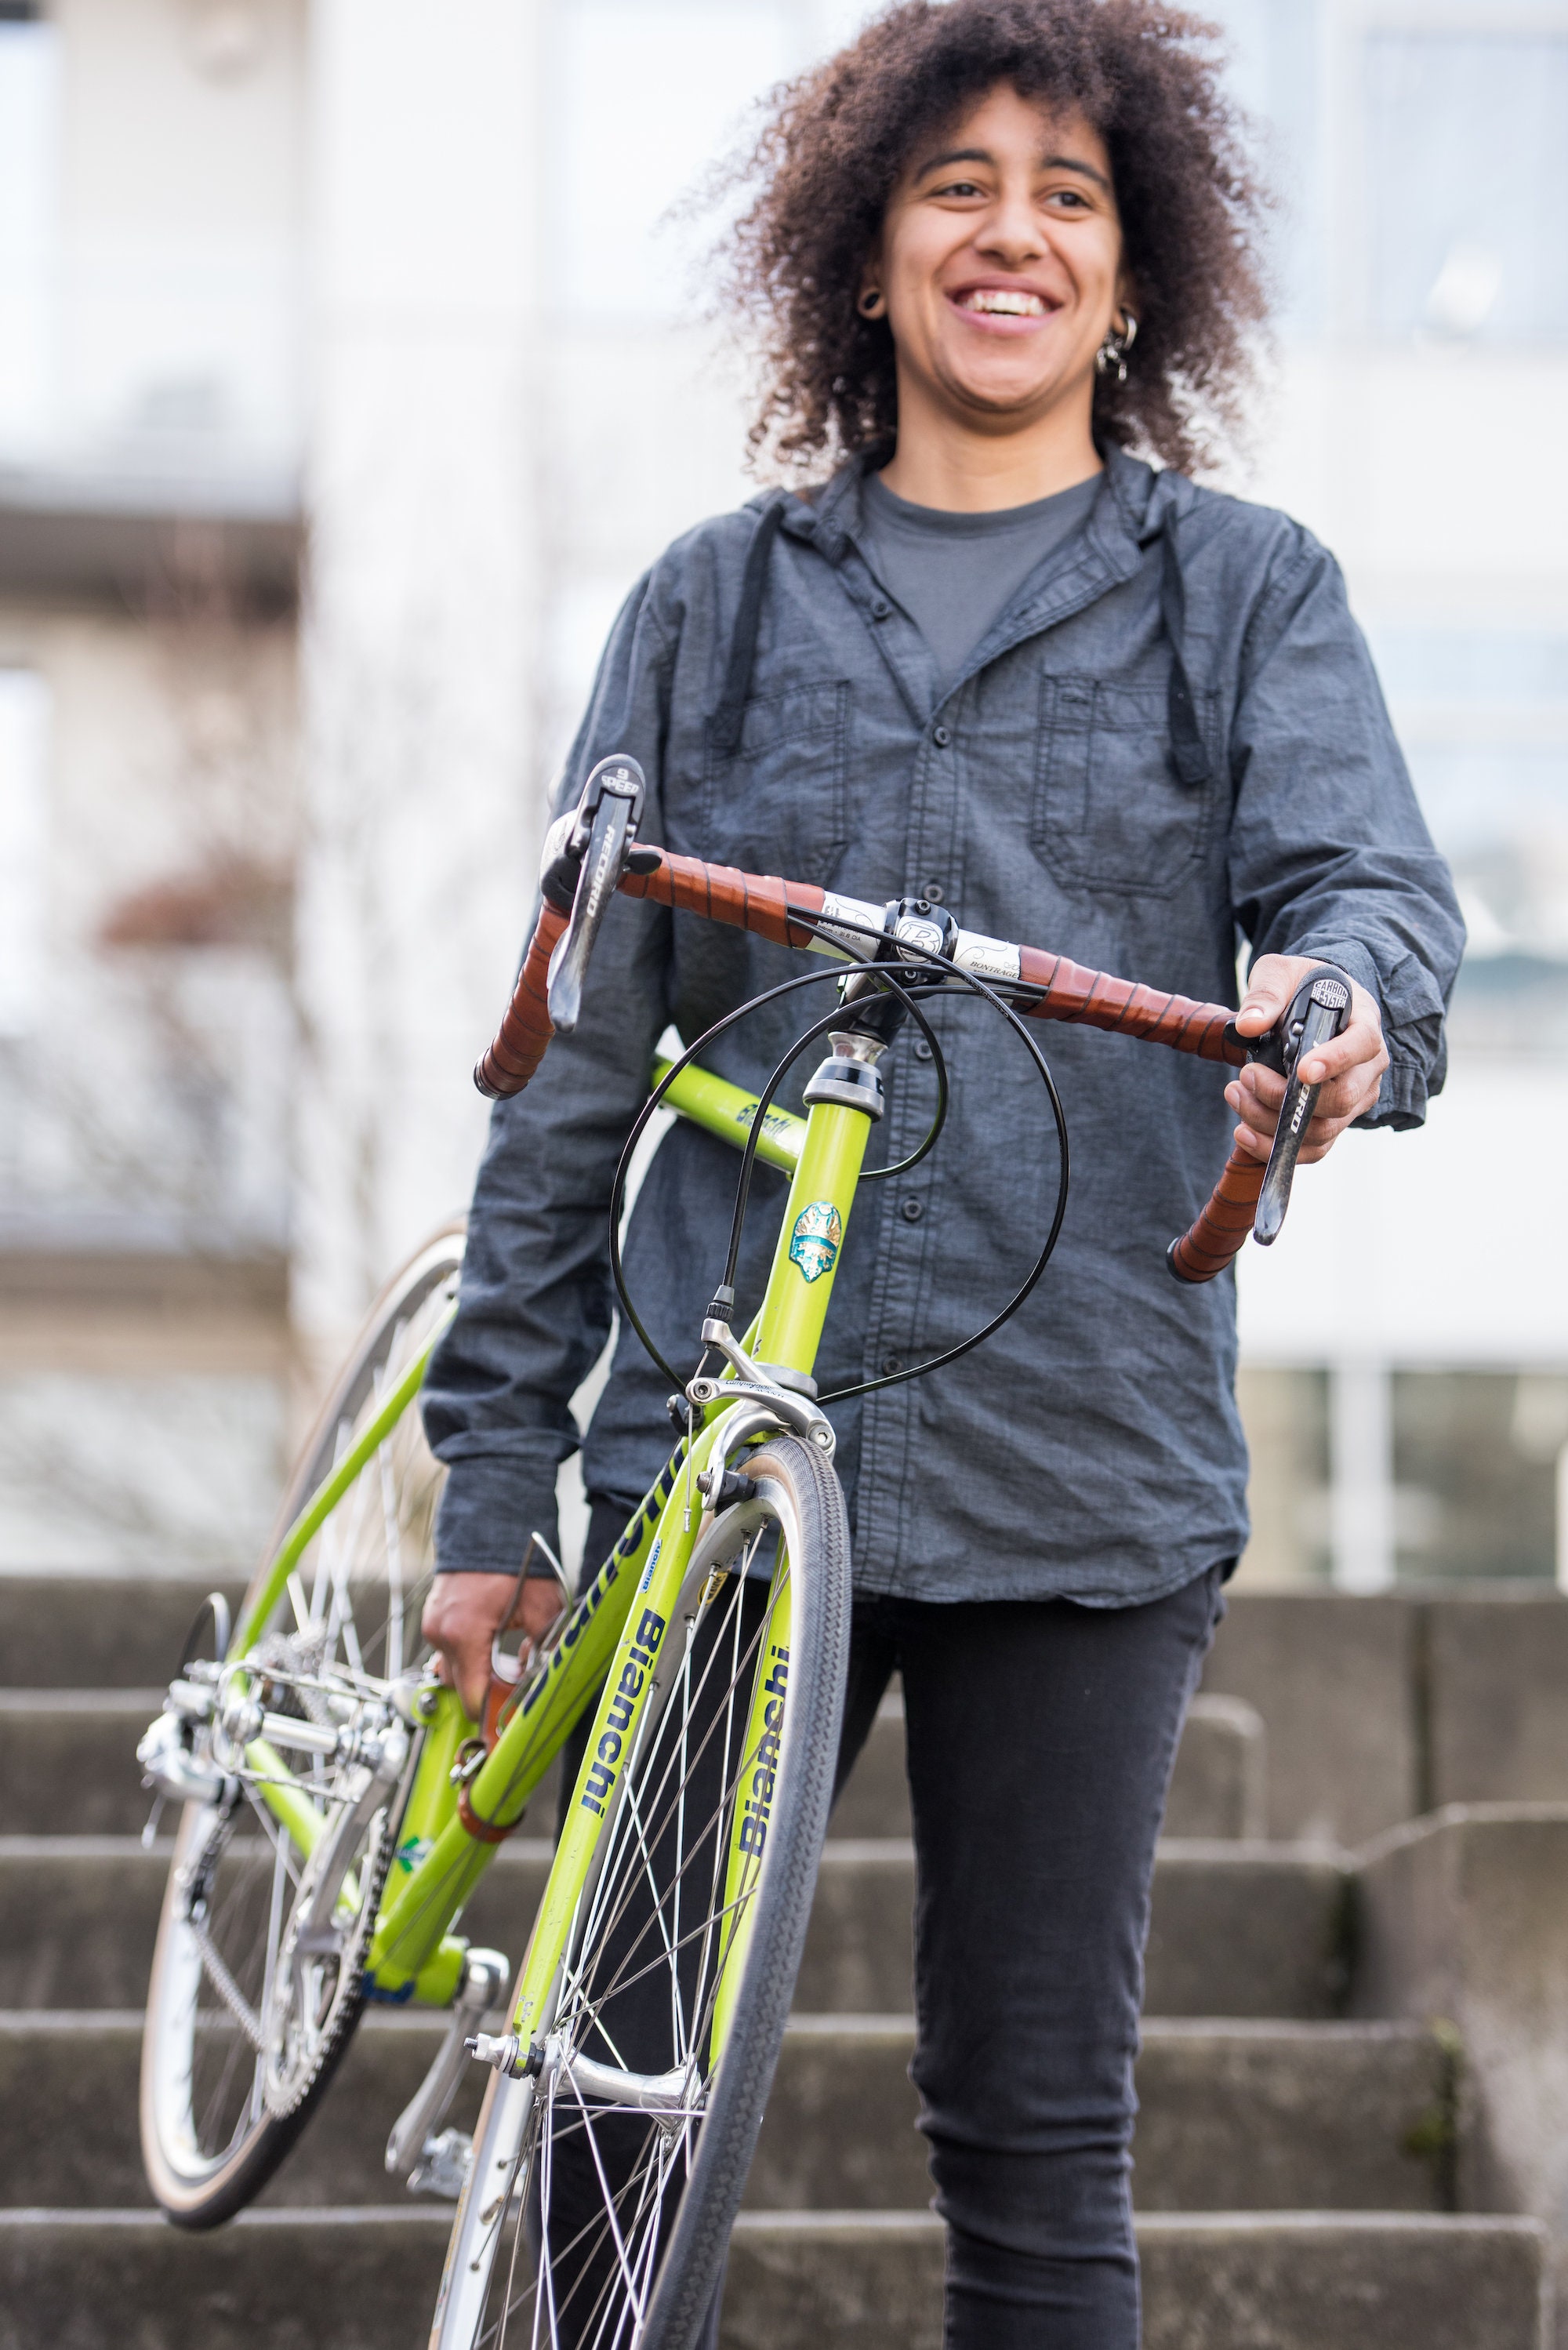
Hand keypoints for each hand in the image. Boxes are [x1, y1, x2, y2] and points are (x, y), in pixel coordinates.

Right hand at [421, 1571, 565, 1721]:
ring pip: (451, 1668)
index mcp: (464, 1634)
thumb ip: (545, 1646)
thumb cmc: (514, 1562)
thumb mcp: (542, 1606)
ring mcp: (433, 1624)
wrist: (489, 1526)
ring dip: (474, 1671)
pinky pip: (447, 1649)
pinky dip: (466, 1653)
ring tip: (501, 1658)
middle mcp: (441, 1632)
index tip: (506, 1721)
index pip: (471, 1696)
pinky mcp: (433, 1617)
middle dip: (485, 1690)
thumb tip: (547, 1677)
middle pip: (460, 1686)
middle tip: (512, 1684)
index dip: (491, 1712)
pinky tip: (488, 1642)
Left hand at [1227, 955, 1388, 1165]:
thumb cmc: (1301, 988)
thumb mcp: (1281, 973)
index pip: (1362, 1047)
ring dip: (1270, 1121)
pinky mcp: (1335, 1122)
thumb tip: (1249, 1024)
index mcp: (1363, 1025)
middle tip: (1246, 1075)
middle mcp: (1367, 1068)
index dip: (1335, 1061)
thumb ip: (1266, 993)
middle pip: (1340, 1099)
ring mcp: (1355, 1100)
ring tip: (1235, 1093)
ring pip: (1322, 1130)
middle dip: (1284, 1096)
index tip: (1302, 1071)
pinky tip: (1243, 1132)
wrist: (1314, 1008)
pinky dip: (1275, 1148)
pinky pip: (1313, 1149)